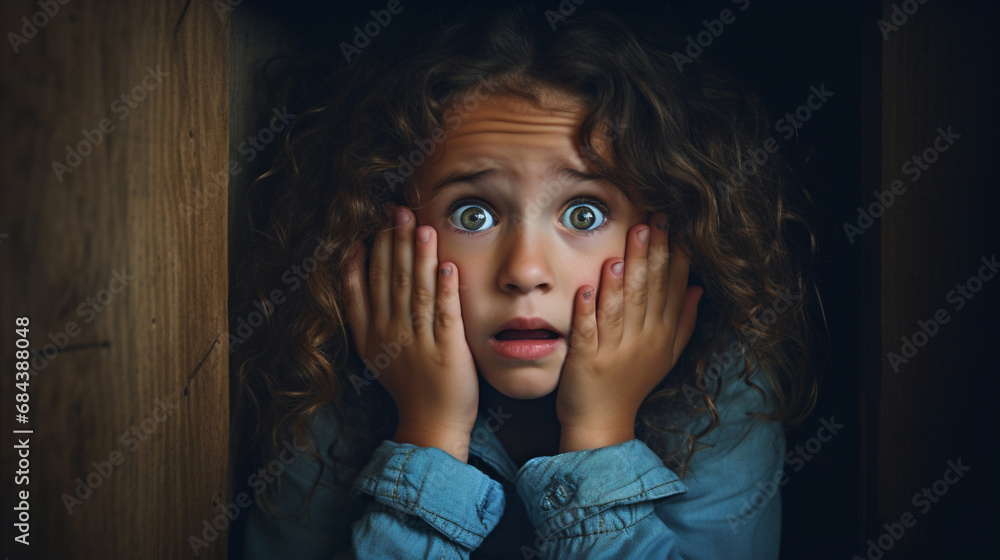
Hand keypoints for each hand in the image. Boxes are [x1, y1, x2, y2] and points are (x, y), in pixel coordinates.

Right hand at [343, 204, 478, 461]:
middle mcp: (389, 335)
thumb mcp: (373, 347)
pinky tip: (448, 266)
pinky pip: (445, 315)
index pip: (362, 284)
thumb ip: (364, 309)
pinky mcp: (447, 352)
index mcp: (370, 333)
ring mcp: (418, 343)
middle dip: (394, 242)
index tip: (375, 223)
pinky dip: (445, 290)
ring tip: (423, 228)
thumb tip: (359, 260)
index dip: (369, 251)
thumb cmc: (408, 382)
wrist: (430, 423)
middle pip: (389, 280)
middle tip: (399, 210)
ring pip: (415, 292)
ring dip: (419, 258)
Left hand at [556, 213, 702, 451]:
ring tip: (625, 248)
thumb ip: (684, 321)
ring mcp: (614, 349)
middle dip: (650, 255)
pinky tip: (588, 287)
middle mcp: (642, 340)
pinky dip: (588, 309)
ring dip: (623, 278)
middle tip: (652, 222)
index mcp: (662, 335)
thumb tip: (698, 287)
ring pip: (621, 307)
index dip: (674, 256)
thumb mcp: (666, 354)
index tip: (677, 225)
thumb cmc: (631, 384)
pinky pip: (588, 330)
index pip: (672, 289)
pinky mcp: (586, 360)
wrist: (602, 423)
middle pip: (648, 291)